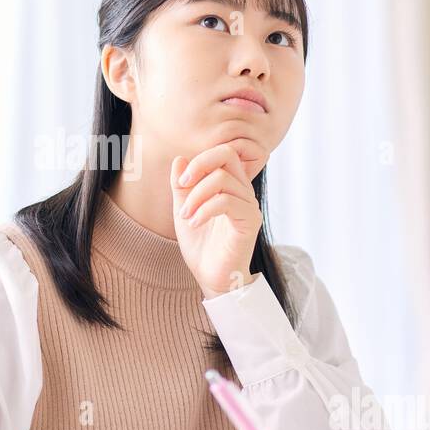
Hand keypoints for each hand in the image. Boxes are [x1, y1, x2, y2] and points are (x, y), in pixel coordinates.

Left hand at [171, 143, 261, 298]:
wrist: (211, 276)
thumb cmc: (201, 245)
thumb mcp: (184, 210)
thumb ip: (182, 186)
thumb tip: (179, 159)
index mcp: (231, 185)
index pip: (223, 152)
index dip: (200, 159)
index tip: (181, 181)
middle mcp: (243, 190)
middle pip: (227, 154)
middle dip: (199, 165)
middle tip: (182, 185)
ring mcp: (249, 205)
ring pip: (222, 179)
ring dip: (196, 196)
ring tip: (185, 217)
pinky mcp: (249, 221)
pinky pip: (226, 202)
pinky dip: (204, 210)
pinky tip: (194, 223)